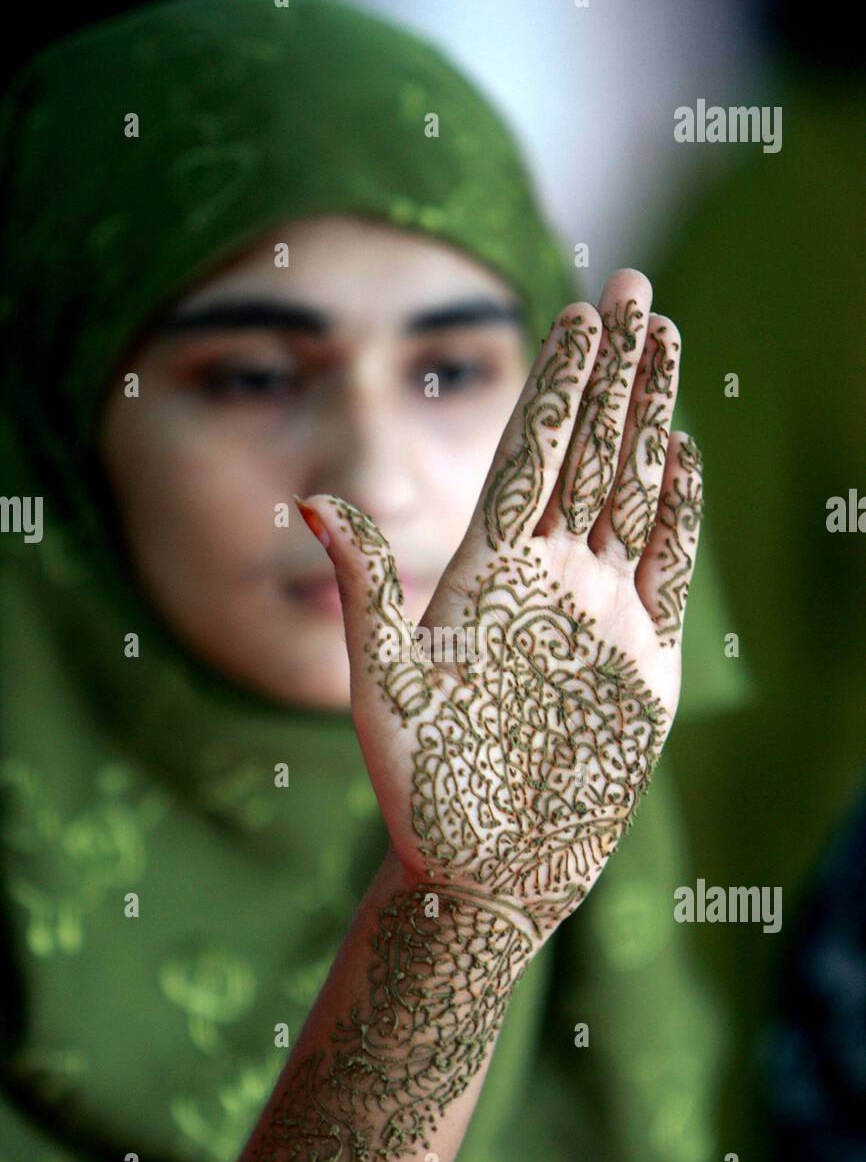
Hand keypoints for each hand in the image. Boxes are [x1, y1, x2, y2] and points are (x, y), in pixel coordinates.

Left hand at [294, 270, 702, 954]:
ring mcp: (601, 613)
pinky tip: (680, 449)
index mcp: (486, 576)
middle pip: (587, 453)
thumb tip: (311, 498)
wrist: (493, 871)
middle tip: (638, 290)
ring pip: (631, 493)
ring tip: (667, 342)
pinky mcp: (647, 660)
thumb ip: (366, 591)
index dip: (556, 384)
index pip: (530, 457)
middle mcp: (546, 580)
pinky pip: (667, 567)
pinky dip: (680, 510)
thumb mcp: (387, 689)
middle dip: (613, 371)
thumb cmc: (426, 795)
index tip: (577, 311)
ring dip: (649, 416)